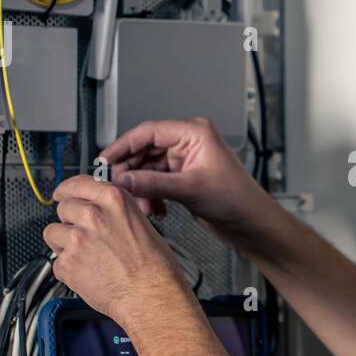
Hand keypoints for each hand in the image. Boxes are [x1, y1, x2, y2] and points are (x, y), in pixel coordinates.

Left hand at [43, 175, 186, 323]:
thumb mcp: (141, 222)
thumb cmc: (155, 267)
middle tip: (83, 235)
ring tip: (83, 256)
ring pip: (52, 233)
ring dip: (62, 243)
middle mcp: (93, 215)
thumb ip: (114, 211)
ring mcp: (77, 239)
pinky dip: (68, 269)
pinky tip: (87, 273)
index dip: (67, 190)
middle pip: (63, 208)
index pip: (77, 183)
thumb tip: (97, 209)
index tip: (62, 194)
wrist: (151, 296)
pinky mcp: (67, 264)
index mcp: (114, 200)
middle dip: (69, 220)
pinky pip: (56, 261)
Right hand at [99, 117, 279, 252]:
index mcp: (194, 133)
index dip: (123, 146)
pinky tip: (154, 209)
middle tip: (117, 188)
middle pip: (144, 151)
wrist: (251, 223)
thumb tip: (124, 179)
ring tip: (142, 205)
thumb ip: (153, 183)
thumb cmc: (237, 199)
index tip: (104, 160)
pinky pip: (155, 182)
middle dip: (131, 172)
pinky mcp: (183, 178)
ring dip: (141, 188)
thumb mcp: (190, 189)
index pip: (148, 132)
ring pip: (147, 170)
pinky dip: (150, 195)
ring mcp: (184, 161)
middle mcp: (187, 143)